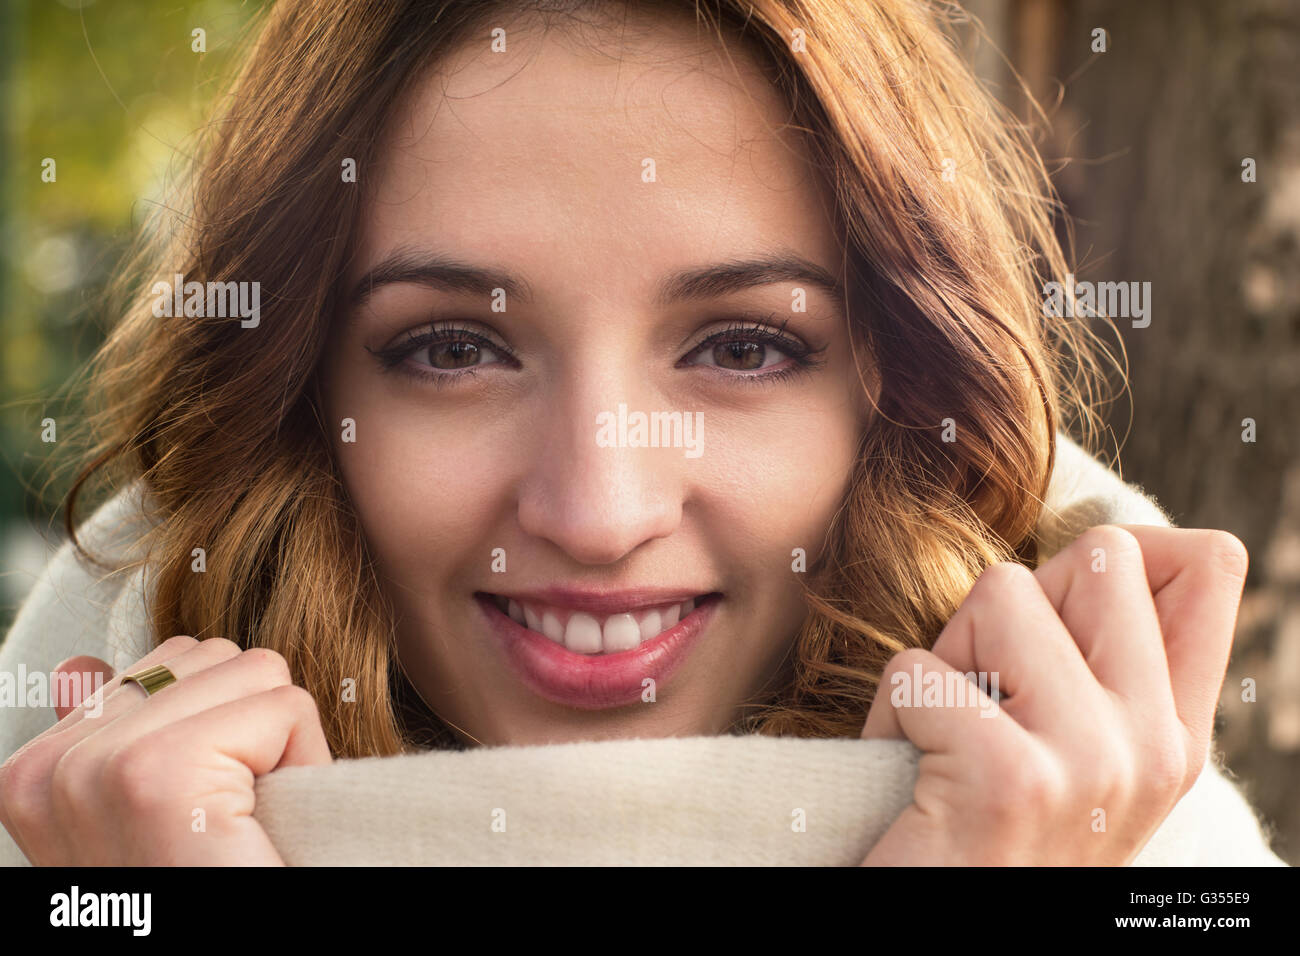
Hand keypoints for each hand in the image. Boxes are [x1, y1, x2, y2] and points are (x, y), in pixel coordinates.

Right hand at [0, 635, 330, 864]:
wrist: (239, 947)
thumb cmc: (208, 880)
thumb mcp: (145, 817)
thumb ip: (114, 733)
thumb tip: (78, 665)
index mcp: (36, 772)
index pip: (171, 663)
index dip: (222, 731)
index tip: (200, 816)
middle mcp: (48, 767)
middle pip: (211, 657)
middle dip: (248, 729)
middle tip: (225, 824)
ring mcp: (94, 770)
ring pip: (252, 670)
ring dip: (276, 746)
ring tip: (239, 828)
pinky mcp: (157, 775)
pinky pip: (283, 707)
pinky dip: (302, 762)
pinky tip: (259, 832)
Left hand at [859, 524, 1247, 864]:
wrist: (943, 934)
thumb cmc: (980, 832)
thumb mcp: (1069, 750)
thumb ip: (1092, 658)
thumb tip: (1086, 548)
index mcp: (1173, 733)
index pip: (1211, 565)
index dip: (1121, 552)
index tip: (1057, 617)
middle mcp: (1154, 746)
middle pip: (1099, 552)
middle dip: (1013, 606)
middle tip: (987, 698)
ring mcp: (1093, 762)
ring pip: (1000, 591)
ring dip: (946, 658)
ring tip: (945, 739)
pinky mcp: (1010, 780)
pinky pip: (916, 669)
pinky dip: (891, 713)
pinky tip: (911, 778)